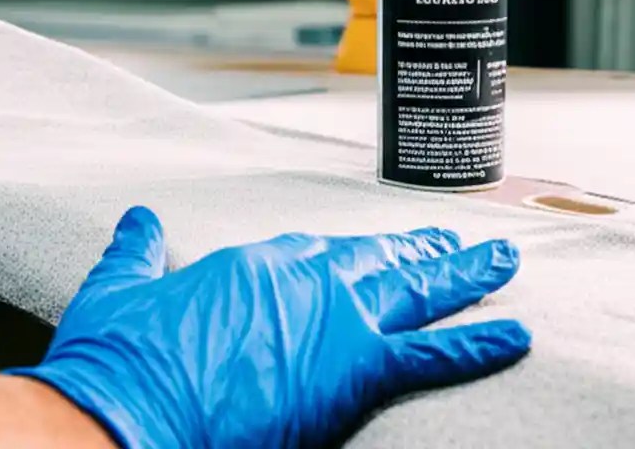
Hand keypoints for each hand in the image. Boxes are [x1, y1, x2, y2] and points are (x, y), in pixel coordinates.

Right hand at [10, 207, 531, 447]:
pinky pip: (432, 354)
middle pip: (376, 259)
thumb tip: (138, 220)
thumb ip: (136, 251)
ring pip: (415, 291)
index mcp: (252, 265)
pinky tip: (516, 336)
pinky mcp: (354, 373)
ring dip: (462, 275)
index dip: (342, 255)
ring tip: (502, 263)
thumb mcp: (119, 289)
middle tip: (453, 240)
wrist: (126, 414)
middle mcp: (303, 280)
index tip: (363, 253)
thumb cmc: (118, 361)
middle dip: (417, 250)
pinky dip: (478, 344)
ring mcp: (335, 322)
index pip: (312, 251)